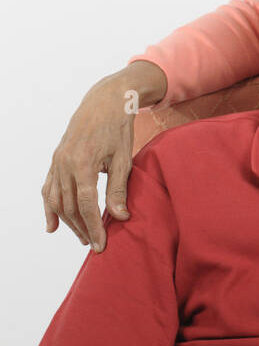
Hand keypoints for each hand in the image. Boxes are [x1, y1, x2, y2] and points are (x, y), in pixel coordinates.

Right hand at [42, 62, 165, 250]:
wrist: (105, 101)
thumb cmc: (118, 128)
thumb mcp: (124, 158)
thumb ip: (119, 189)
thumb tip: (120, 217)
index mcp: (83, 163)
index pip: (85, 205)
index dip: (93, 227)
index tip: (100, 244)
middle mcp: (65, 164)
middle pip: (69, 206)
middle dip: (81, 228)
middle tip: (93, 244)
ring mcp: (58, 161)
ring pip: (56, 200)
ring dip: (67, 222)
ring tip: (81, 236)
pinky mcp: (56, 159)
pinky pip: (48, 188)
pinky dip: (49, 208)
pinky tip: (52, 226)